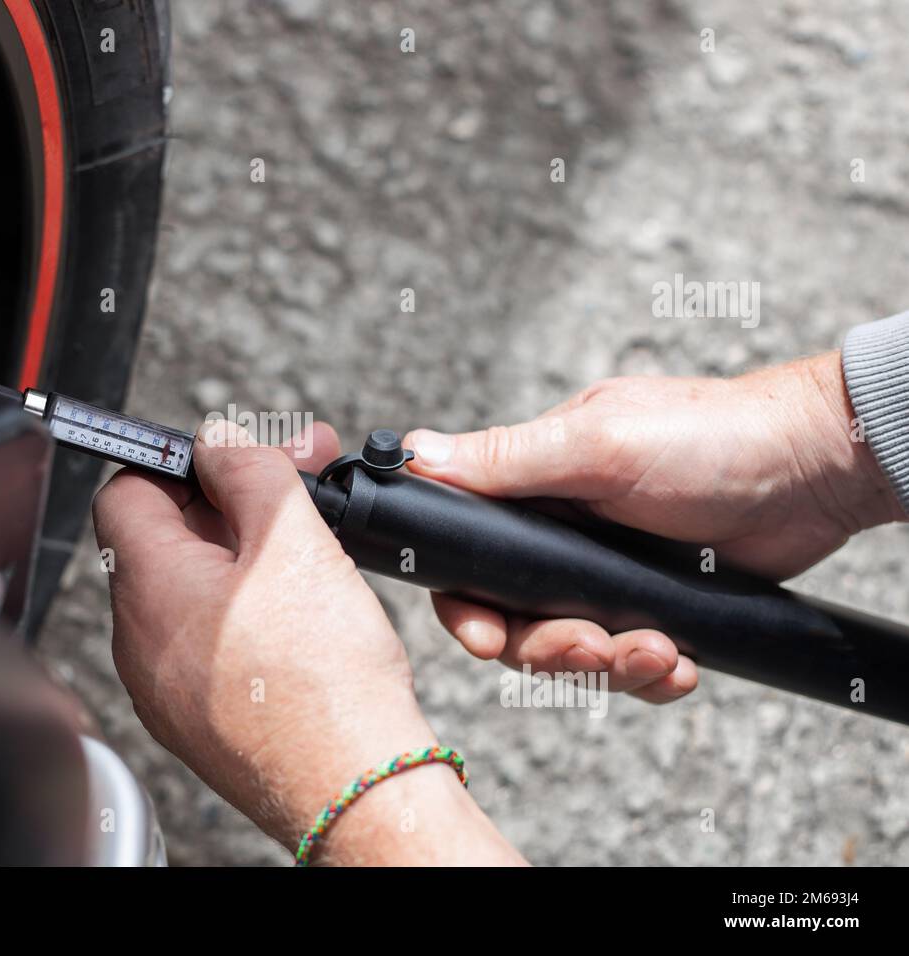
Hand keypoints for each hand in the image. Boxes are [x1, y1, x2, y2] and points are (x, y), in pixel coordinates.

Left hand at [93, 419, 523, 863]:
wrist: (355, 789)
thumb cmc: (324, 684)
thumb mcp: (292, 539)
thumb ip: (250, 471)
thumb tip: (219, 441)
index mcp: (148, 588)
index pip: (131, 489)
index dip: (187, 461)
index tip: (237, 456)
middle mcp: (140, 641)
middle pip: (164, 538)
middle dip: (232, 501)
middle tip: (297, 484)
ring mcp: (165, 686)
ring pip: (191, 590)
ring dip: (244, 554)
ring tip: (309, 546)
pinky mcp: (199, 717)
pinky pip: (208, 641)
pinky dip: (246, 610)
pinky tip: (300, 609)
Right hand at [404, 351, 903, 702]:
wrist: (816, 469)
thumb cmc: (712, 436)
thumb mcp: (599, 442)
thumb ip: (507, 458)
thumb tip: (417, 453)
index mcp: (534, 486)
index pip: (469, 554)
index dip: (468, 605)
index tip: (484, 636)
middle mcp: (562, 532)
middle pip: (516, 617)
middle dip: (546, 647)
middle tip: (588, 649)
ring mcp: (609, 571)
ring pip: (573, 646)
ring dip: (606, 663)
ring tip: (654, 652)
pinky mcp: (656, 603)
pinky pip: (631, 660)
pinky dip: (650, 672)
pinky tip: (678, 664)